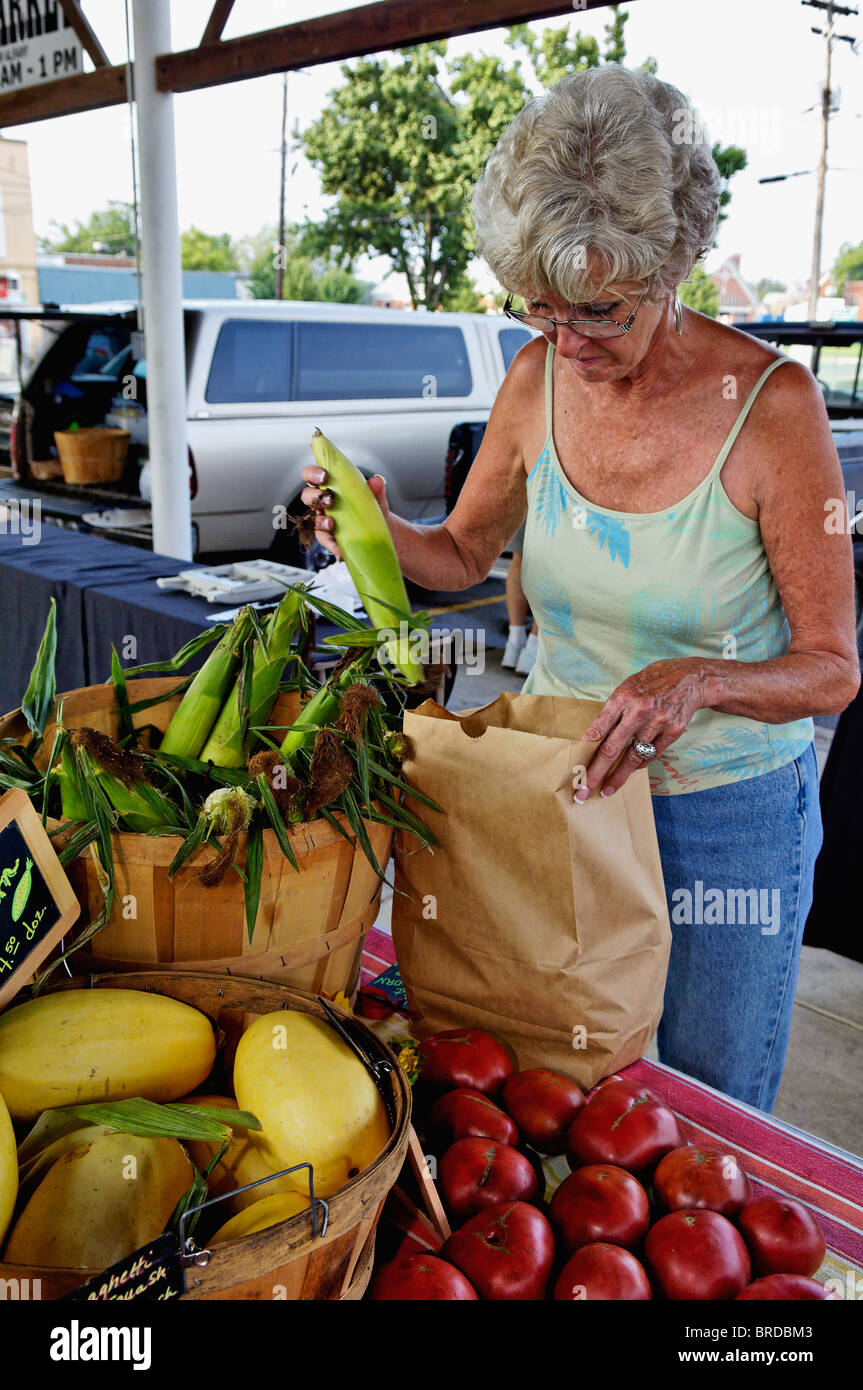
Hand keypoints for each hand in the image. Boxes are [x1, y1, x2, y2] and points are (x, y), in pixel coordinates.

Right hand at [300, 465, 389, 561]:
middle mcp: (322, 503)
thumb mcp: (375, 496)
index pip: (311, 476)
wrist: (381, 529)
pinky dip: (333, 546)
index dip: (313, 474)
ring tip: (332, 524)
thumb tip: (377, 481)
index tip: (324, 476)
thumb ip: (376, 488)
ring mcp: (324, 522)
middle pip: (307, 497)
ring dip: (321, 522)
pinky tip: (340, 549)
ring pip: (314, 521)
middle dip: (315, 496)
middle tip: (329, 500)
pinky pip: (327, 542)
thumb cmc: (370, 507)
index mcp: (328, 486)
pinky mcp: (329, 539)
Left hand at [574, 659, 709, 801]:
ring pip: (633, 757)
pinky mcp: (673, 731)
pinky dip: (639, 764)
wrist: (689, 678)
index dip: (585, 749)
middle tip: (583, 791)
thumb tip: (593, 738)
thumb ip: (611, 712)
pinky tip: (630, 771)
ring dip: (618, 777)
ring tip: (607, 790)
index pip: (598, 728)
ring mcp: (658, 722)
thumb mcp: (626, 688)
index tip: (576, 766)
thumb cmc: (651, 683)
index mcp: (622, 697)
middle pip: (612, 748)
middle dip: (596, 773)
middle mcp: (639, 711)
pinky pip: (652, 755)